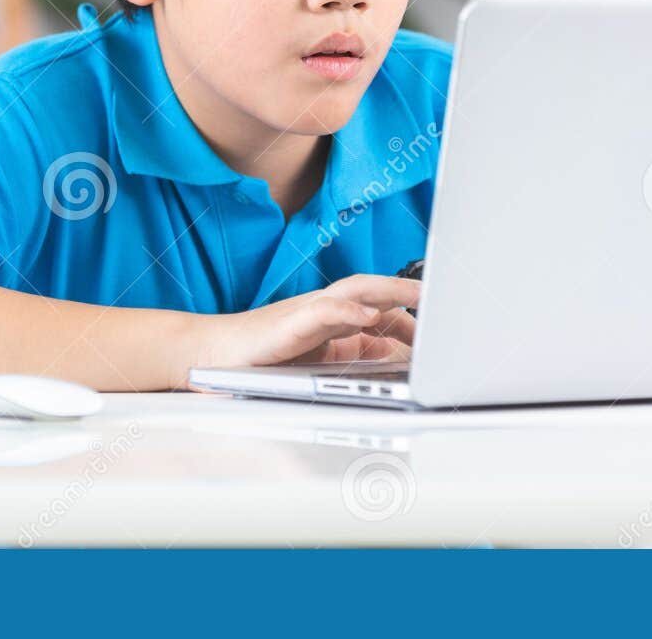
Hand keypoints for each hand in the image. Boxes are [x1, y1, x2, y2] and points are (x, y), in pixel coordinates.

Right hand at [189, 274, 419, 377]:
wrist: (212, 357)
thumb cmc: (261, 359)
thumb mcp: (318, 360)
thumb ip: (352, 353)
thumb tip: (390, 354)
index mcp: (332, 320)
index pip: (378, 309)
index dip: (408, 315)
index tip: (435, 328)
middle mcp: (323, 309)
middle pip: (372, 291)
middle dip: (406, 293)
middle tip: (439, 300)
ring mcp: (307, 312)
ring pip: (354, 291)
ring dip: (388, 292)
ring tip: (417, 296)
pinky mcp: (290, 322)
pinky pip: (323, 311)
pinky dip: (347, 310)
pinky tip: (368, 316)